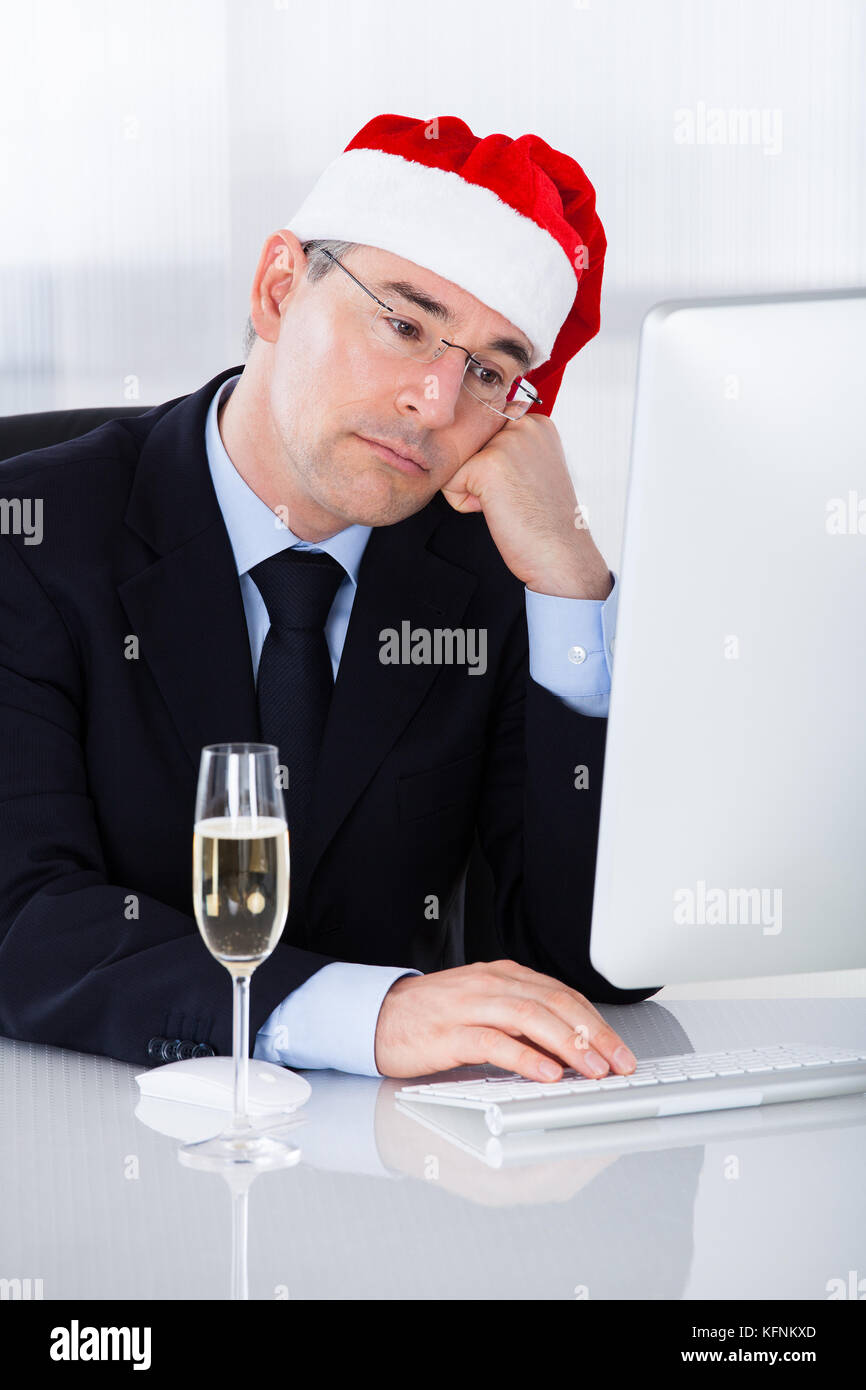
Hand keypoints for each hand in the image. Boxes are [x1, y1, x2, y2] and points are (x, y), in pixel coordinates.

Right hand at [374, 959, 636, 1080]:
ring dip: (568, 1044)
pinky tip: (546, 1073)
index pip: (562, 994)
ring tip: (592, 1069)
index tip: (620, 1049)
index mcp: (503, 976)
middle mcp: (491, 984)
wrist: (376, 1016)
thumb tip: (571, 1048)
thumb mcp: (484, 1008)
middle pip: (554, 1003)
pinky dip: (525, 1057)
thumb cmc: (433, 1016)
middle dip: (593, 1034)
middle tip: (618, 1063)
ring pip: (530, 1017)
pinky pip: (493, 1042)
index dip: (596, 1022)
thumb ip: (522, 1021)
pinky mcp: (448, 1033)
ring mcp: (469, 1006)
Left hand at [440, 414, 611, 600]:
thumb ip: (507, 447)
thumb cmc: (544, 520)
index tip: (520, 486)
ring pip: (458, 463)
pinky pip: (450, 483)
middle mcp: (524, 425)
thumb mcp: (532, 468)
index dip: (492, 468)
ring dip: (473, 490)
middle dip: (480, 477)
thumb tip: (468, 439)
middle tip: (514, 497)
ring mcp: (507, 441)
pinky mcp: (488, 464)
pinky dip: (465, 505)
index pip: (484, 433)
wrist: (560, 553)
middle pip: (468, 446)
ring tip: (507, 503)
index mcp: (536, 422)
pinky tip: (498, 510)